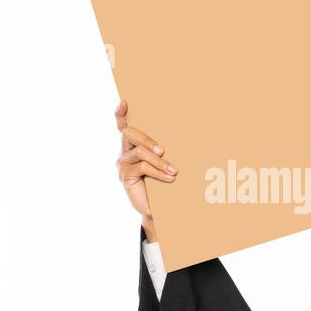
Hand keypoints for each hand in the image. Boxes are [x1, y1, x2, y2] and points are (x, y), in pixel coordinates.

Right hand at [114, 99, 175, 240]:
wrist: (157, 208)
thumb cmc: (163, 181)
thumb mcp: (165, 163)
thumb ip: (166, 150)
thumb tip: (189, 132)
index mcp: (133, 145)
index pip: (123, 126)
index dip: (121, 114)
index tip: (124, 102)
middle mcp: (125, 152)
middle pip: (130, 134)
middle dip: (147, 139)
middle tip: (163, 150)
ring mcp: (124, 164)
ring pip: (140, 153)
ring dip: (159, 161)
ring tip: (174, 170)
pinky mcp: (126, 176)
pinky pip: (142, 167)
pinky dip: (158, 172)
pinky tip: (170, 178)